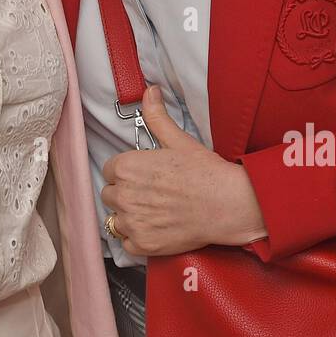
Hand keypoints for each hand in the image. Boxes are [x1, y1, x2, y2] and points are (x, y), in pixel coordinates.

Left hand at [100, 85, 267, 255]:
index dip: (126, 173)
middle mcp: (123, 195)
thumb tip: (149, 92)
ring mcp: (131, 222)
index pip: (109, 171)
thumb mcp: (178, 140)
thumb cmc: (204, 172)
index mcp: (126, 167)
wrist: (226, 204)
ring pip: (115, 220)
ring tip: (153, 212)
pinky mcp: (142, 244)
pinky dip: (138, 239)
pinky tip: (156, 229)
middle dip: (125, 194)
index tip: (142, 177)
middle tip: (150, 194)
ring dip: (129, 217)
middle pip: (110, 195)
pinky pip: (127, 242)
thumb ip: (156, 117)